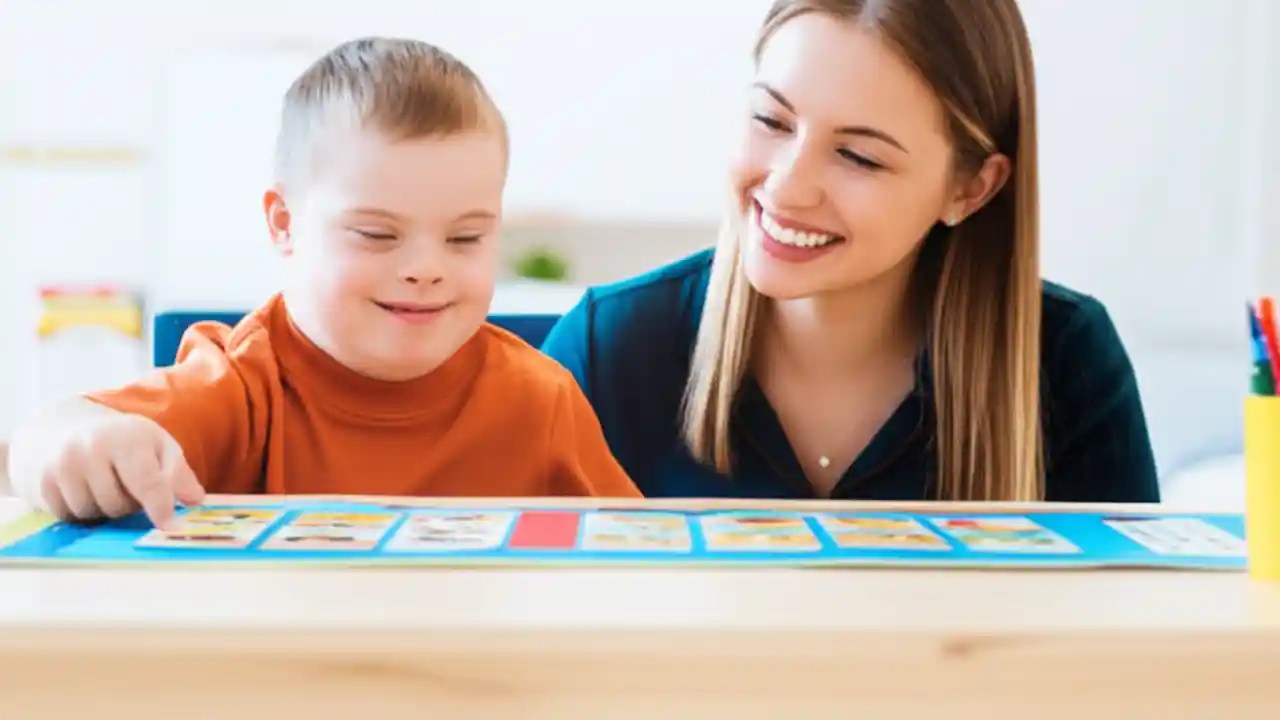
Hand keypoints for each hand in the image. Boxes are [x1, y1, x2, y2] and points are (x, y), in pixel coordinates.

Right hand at [32, 412, 204, 528]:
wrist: (62, 428)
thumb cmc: (121, 440)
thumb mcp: (157, 446)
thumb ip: (179, 473)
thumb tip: (196, 500)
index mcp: (127, 438)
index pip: (147, 481)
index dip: (160, 507)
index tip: (171, 526)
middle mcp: (90, 449)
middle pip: (119, 505)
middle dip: (129, 504)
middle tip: (128, 485)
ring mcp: (62, 466)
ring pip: (93, 514)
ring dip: (104, 510)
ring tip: (106, 485)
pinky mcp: (42, 483)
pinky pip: (69, 516)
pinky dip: (81, 511)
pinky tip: (84, 489)